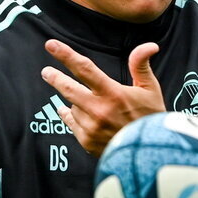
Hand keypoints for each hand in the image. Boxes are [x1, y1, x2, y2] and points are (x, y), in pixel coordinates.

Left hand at [41, 39, 164, 156]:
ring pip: (73, 107)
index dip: (65, 55)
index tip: (51, 44)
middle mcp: (99, 110)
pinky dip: (74, 117)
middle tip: (46, 72)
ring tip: (93, 106)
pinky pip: (72, 123)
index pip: (84, 69)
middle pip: (68, 88)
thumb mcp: (150, 89)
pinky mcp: (86, 141)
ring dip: (78, 103)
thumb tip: (149, 45)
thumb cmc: (150, 118)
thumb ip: (140, 65)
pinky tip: (77, 114)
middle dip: (54, 78)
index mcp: (113, 94)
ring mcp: (91, 128)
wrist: (148, 153)